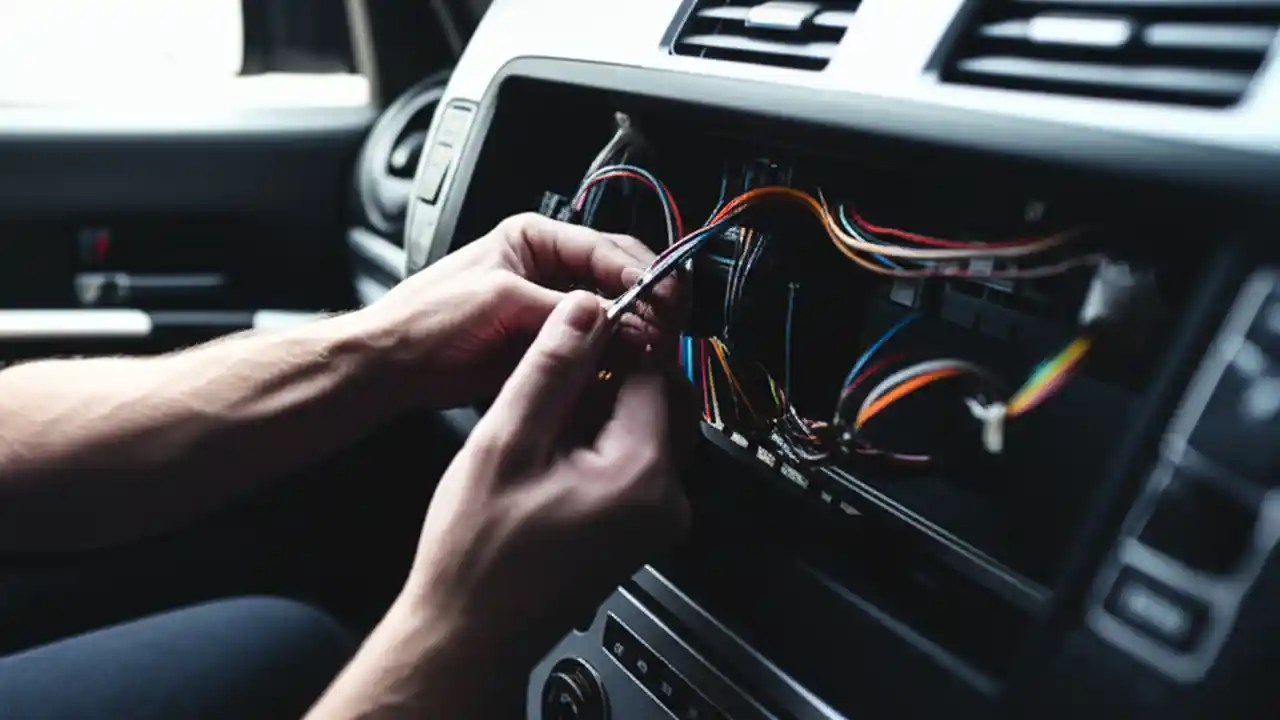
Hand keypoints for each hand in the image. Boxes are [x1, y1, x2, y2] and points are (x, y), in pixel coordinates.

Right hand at [308, 292, 692, 718]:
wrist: (468, 631)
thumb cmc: (480, 556)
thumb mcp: (507, 440)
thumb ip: (551, 368)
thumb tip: (583, 312)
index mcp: (643, 475)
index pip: (655, 370)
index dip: (618, 336)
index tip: (584, 321)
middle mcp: (665, 501)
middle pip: (661, 397)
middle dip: (614, 370)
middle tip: (561, 359)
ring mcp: (654, 519)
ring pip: (647, 427)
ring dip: (605, 403)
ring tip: (546, 405)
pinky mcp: (636, 529)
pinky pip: (633, 461)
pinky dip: (600, 438)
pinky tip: (553, 441)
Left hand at [358, 212, 678, 408]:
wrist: (393, 367)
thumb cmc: (426, 319)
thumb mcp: (500, 300)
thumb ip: (561, 309)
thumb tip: (615, 316)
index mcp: (535, 239)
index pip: (605, 247)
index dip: (639, 272)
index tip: (663, 297)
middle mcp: (550, 271)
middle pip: (619, 279)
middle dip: (647, 301)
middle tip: (668, 325)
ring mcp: (552, 311)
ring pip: (614, 316)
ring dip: (637, 331)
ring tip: (655, 348)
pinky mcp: (549, 347)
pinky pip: (595, 348)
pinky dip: (616, 357)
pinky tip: (630, 366)